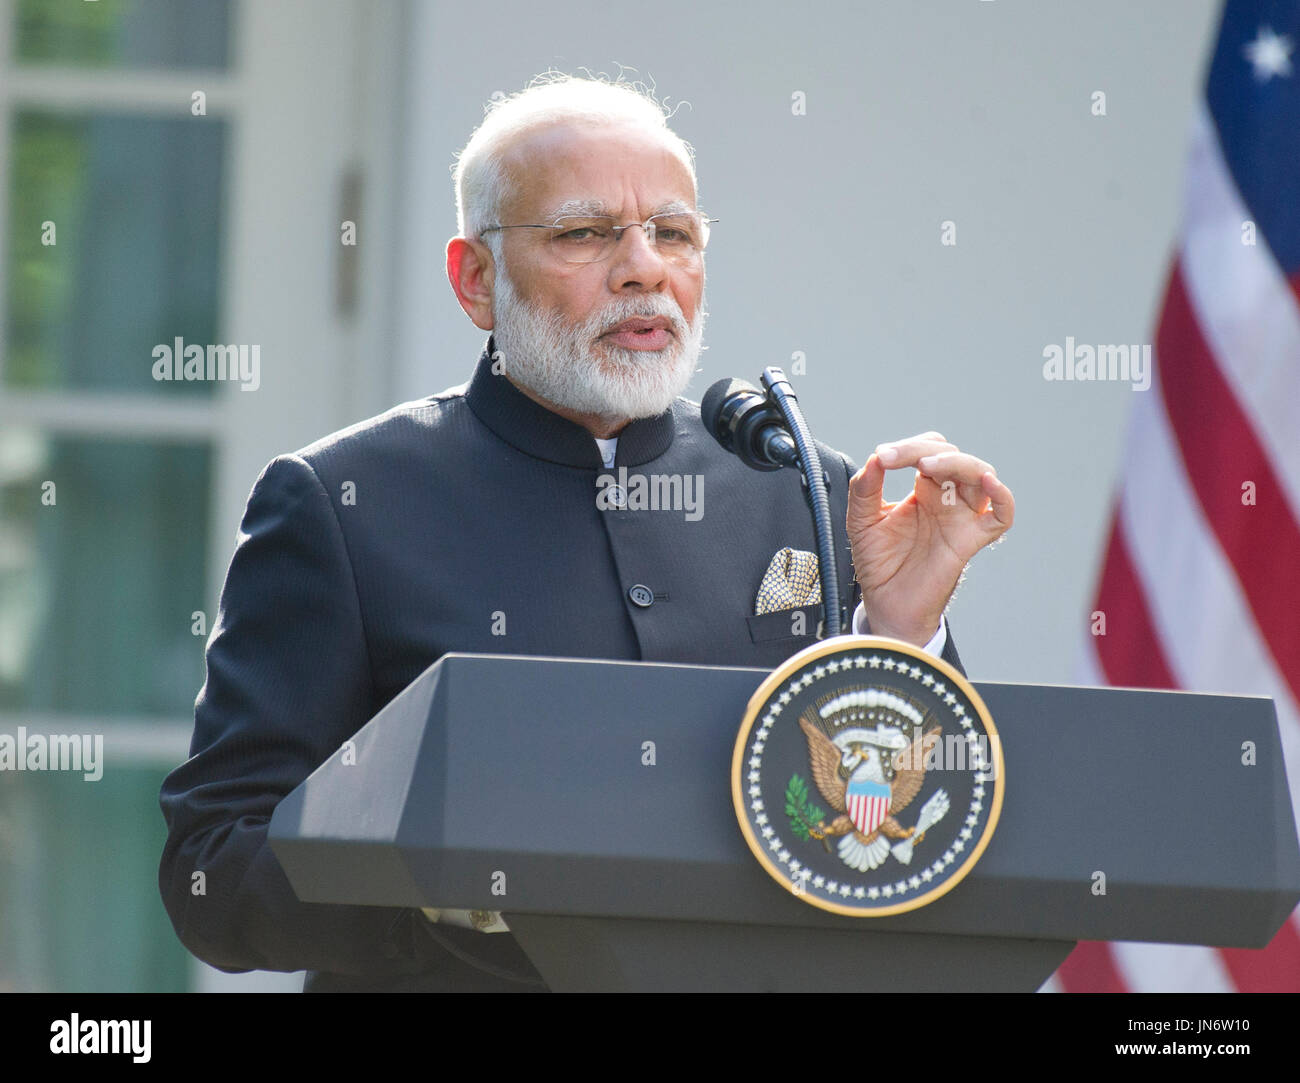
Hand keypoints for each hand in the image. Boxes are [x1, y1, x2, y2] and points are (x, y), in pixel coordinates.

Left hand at [847, 431, 1013, 645]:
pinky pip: (1002, 515)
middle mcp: (946, 499)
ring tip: (927, 464)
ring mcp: (961, 517)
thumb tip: (876, 458)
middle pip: (953, 456)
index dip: (908, 447)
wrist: (885, 603)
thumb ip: (864, 489)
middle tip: (893, 458)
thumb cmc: (879, 563)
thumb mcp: (861, 520)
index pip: (928, 451)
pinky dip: (1002, 497)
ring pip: (980, 474)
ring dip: (957, 462)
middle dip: (923, 450)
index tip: (882, 457)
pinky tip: (987, 483)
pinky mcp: (970, 539)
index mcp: (922, 489)